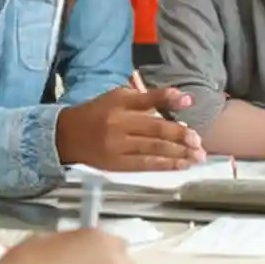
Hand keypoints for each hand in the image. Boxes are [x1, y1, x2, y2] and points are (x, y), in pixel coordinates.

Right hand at [56, 87, 205, 170]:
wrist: (66, 136)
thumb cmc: (97, 114)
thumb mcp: (118, 98)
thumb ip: (146, 98)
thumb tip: (179, 99)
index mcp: (118, 103)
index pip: (147, 99)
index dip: (168, 99)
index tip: (188, 101)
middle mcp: (118, 123)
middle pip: (154, 129)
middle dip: (180, 135)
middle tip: (198, 141)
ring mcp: (117, 145)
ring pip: (153, 149)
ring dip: (178, 153)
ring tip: (197, 156)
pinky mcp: (116, 164)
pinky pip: (145, 165)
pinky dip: (165, 165)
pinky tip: (180, 165)